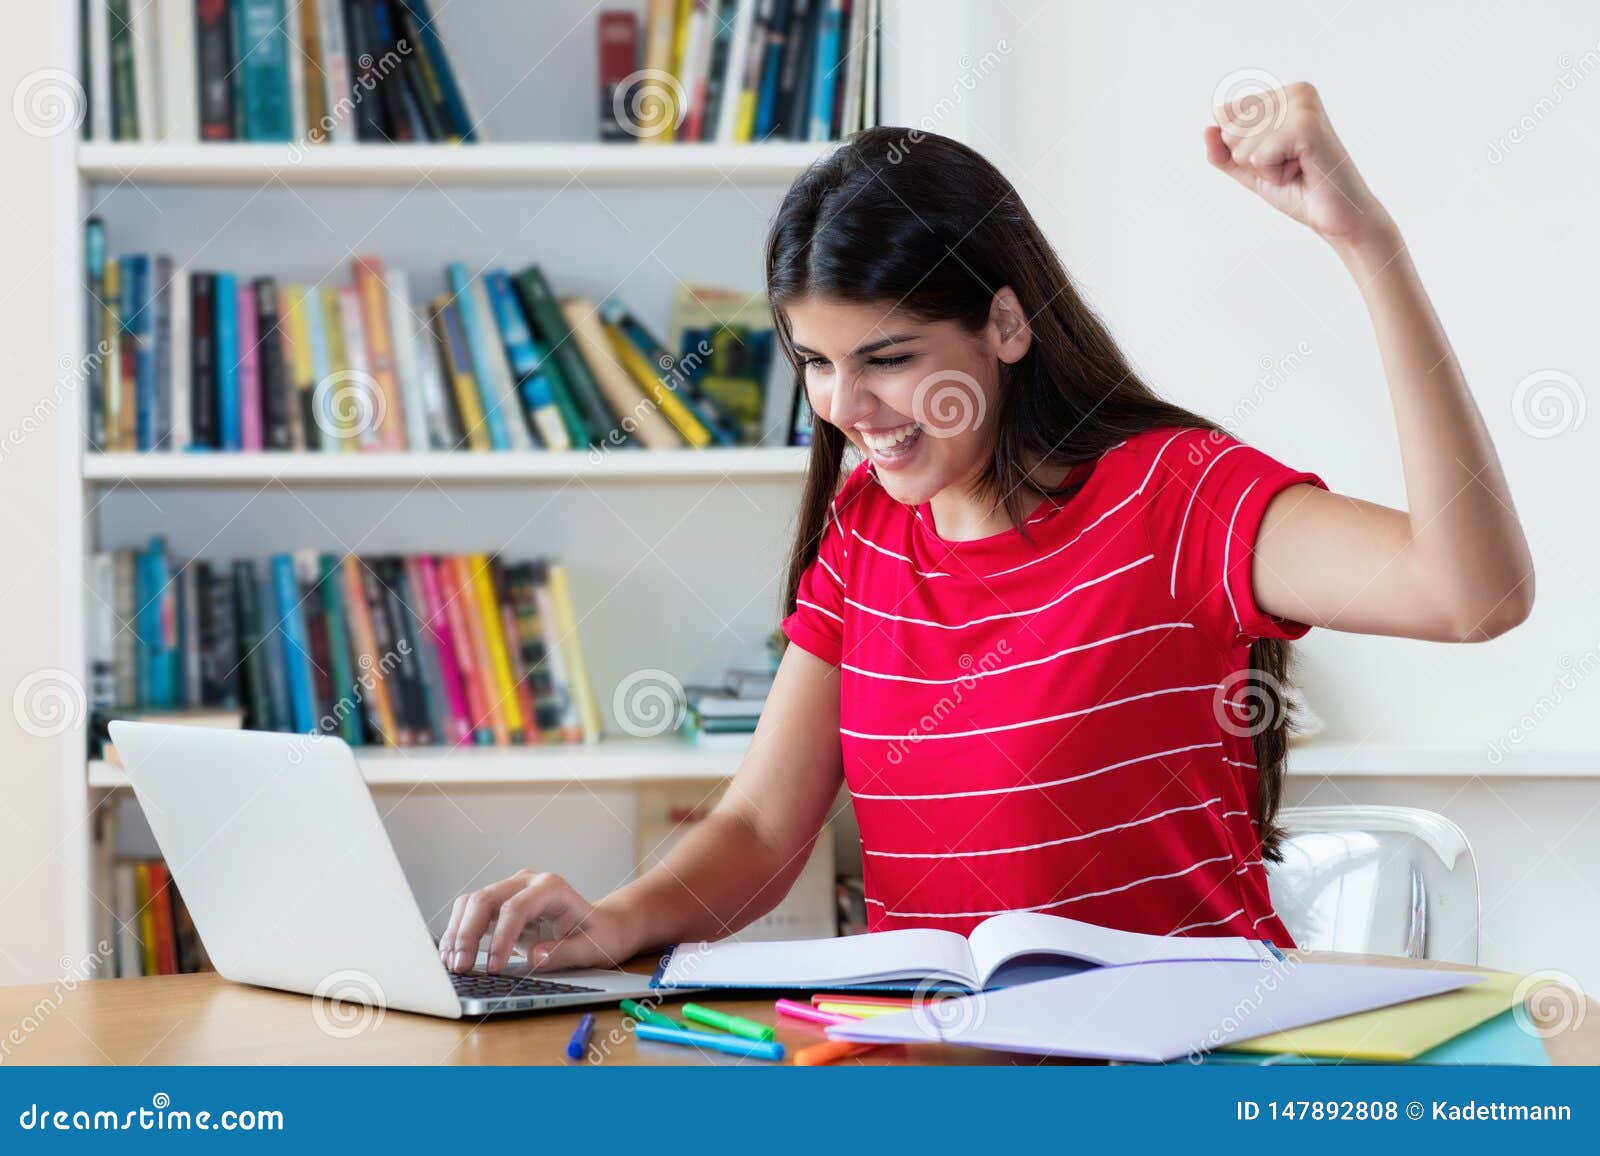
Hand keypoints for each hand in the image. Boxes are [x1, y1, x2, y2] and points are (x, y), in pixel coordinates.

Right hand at [439, 870, 637, 974]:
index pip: (516, 907)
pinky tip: (452, 956)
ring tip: (452, 965)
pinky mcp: (499, 906)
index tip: (496, 968)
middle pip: (486, 899)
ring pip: (472, 903)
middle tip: (461, 967)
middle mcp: (527, 883)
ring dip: (457, 933)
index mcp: (551, 887)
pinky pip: (471, 913)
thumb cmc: (600, 935)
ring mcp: (510, 891)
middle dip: (468, 934)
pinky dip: (458, 933)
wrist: (601, 926)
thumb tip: (536, 958)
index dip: (501, 937)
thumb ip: (566, 953)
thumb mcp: (593, 948)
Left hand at [1204, 81, 1392, 249]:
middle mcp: (1295, 92)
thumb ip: (1223, 151)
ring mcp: (1303, 106)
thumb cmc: (1298, 190)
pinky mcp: (1307, 126)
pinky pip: (1259, 156)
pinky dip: (1274, 175)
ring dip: (1264, 170)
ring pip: (1241, 144)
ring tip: (1296, 169)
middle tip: (1288, 166)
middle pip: (1229, 129)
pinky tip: (1302, 172)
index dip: (1241, 149)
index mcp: (1283, 95)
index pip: (1225, 115)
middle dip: (1251, 160)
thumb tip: (1207, 128)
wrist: (1335, 217)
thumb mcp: (1250, 170)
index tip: (1277, 156)